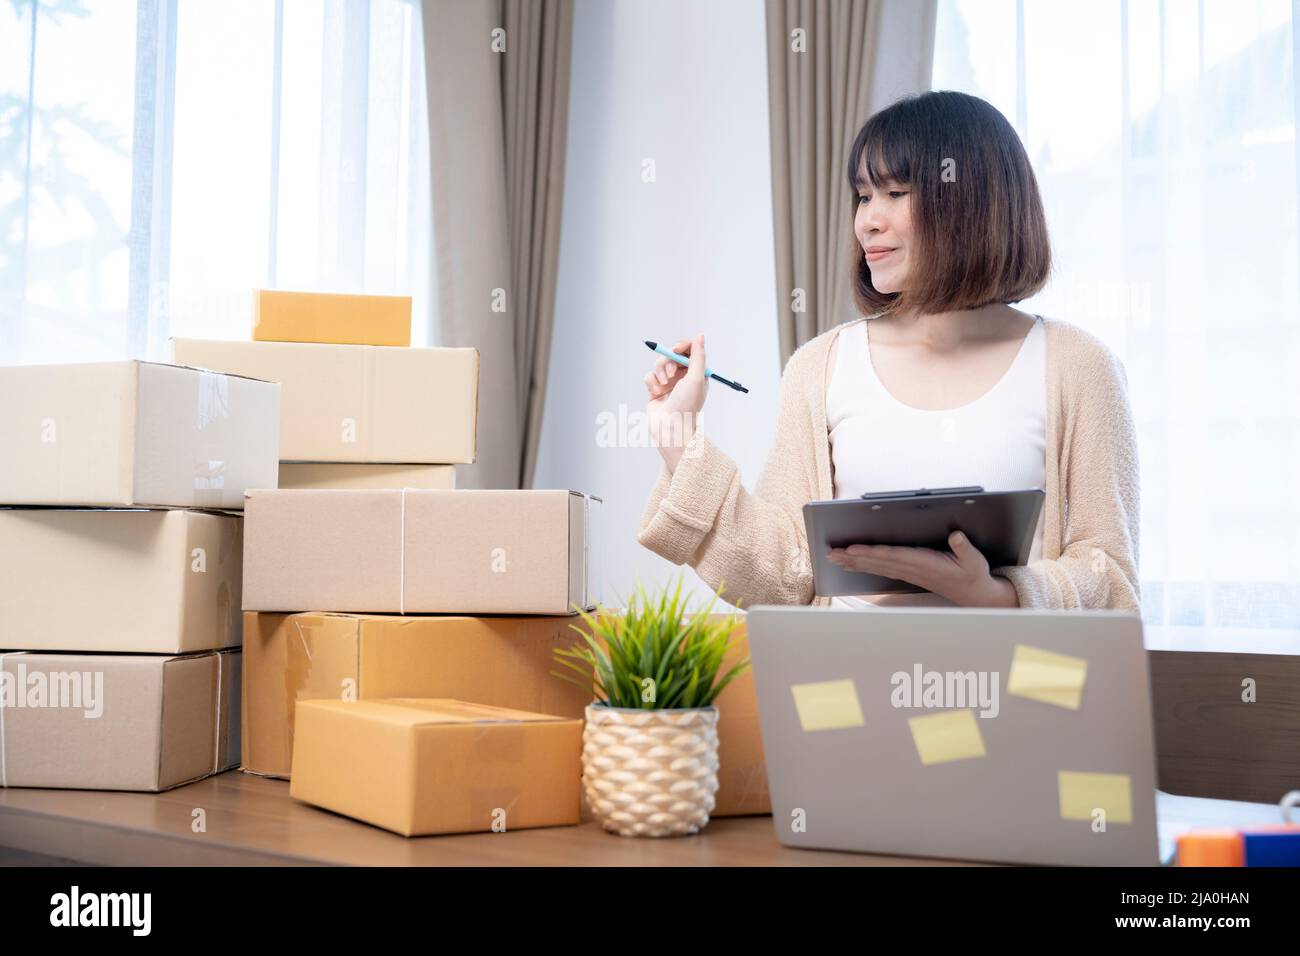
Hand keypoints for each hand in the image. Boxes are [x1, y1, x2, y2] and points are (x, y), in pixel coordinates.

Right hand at [644, 333, 708, 470]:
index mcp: (696, 374)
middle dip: (668, 362)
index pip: (688, 351)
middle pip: (671, 355)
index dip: (681, 347)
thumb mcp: (697, 378)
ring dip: (659, 372)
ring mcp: (668, 384)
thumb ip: (698, 356)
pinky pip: (649, 376)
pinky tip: (656, 393)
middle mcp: (682, 377)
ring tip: (663, 385)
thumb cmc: (687, 405)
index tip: (676, 350)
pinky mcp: (655, 390)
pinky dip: (651, 383)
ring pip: (659, 365)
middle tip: (670, 373)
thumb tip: (700, 336)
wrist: (670, 427)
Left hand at [826, 530, 1019, 606]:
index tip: (853, 549)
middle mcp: (912, 569)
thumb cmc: (973, 574)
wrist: (975, 595)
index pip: (893, 557)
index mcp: (925, 564)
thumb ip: (964, 548)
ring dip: (853, 562)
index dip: (872, 553)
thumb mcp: (974, 560)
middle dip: (853, 558)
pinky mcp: (907, 573)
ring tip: (833, 558)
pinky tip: (850, 563)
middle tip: (832, 553)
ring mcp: (908, 573)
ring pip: (876, 567)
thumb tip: (957, 536)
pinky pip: (881, 569)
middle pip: (878, 562)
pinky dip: (863, 565)